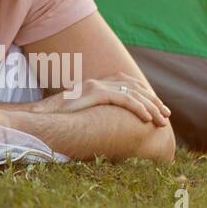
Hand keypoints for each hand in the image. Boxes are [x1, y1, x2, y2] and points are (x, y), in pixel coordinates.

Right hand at [40, 72, 169, 126]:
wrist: (40, 116)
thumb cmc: (58, 120)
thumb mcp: (81, 114)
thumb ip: (96, 113)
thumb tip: (108, 125)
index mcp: (96, 85)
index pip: (126, 83)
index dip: (144, 94)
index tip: (156, 108)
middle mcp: (98, 82)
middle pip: (133, 86)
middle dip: (153, 100)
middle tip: (166, 114)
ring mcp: (96, 86)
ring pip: (133, 92)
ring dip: (151, 106)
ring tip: (162, 120)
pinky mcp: (95, 93)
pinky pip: (124, 98)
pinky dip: (139, 108)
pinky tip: (148, 119)